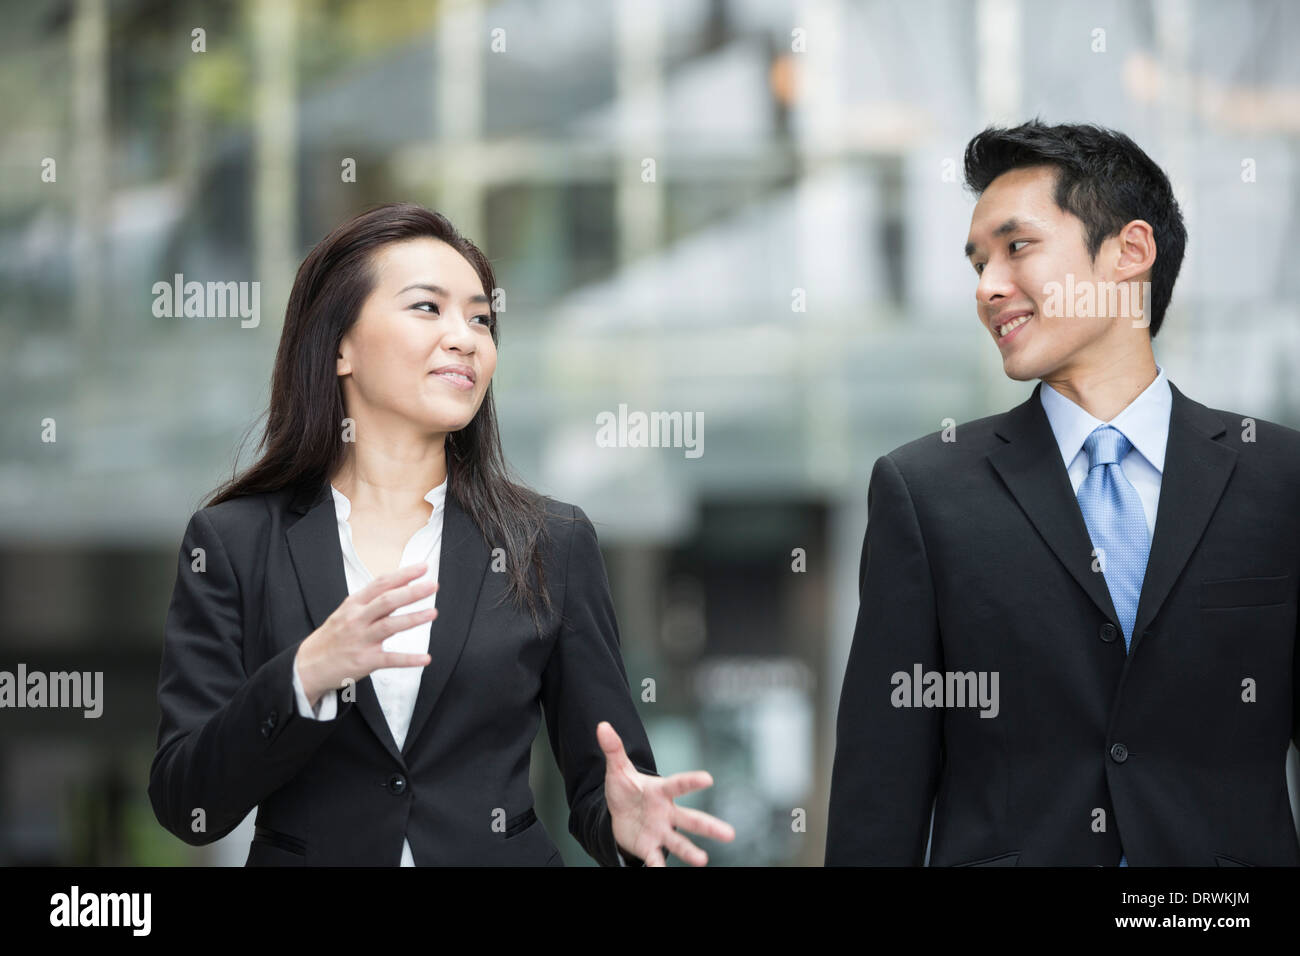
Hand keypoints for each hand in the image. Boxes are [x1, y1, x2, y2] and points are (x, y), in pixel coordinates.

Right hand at [295, 562, 438, 706]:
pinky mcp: (364, 661)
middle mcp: (357, 619)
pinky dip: (409, 659)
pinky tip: (425, 658)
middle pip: (387, 601)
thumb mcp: (346, 612)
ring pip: (390, 625)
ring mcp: (361, 640)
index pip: (381, 584)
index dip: (403, 575)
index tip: (422, 568)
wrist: (307, 665)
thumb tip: (398, 587)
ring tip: (433, 613)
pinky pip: (390, 659)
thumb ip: (370, 601)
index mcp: (354, 604)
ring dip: (413, 618)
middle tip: (433, 585)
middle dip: (412, 592)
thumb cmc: (332, 637)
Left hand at [598, 720, 735, 865]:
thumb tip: (602, 725)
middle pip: (691, 819)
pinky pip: (656, 859)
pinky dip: (659, 867)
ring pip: (679, 843)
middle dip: (710, 826)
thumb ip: (613, 749)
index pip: (678, 785)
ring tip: (702, 861)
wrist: (618, 813)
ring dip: (691, 852)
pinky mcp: (650, 847)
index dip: (692, 782)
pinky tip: (661, 873)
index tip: (708, 778)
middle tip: (730, 834)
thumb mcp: (617, 769)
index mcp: (661, 791)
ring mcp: (661, 832)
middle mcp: (667, 813)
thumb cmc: (626, 789)